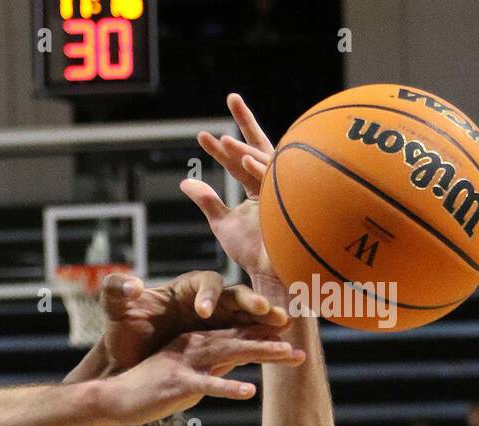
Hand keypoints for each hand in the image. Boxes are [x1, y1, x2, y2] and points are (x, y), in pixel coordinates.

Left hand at [97, 269, 288, 372]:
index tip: (203, 312)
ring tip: (283, 327)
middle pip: (236, 296)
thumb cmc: (122, 331)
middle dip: (251, 303)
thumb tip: (135, 285)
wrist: (127, 361)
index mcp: (185, 289)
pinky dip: (259, 344)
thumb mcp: (113, 309)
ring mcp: (218, 324)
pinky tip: (276, 352)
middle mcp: (208, 303)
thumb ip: (116, 290)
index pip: (205, 283)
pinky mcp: (220, 345)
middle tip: (265, 311)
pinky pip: (244, 342)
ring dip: (265, 322)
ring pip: (248, 319)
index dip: (208, 294)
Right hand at [100, 325, 304, 425]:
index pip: (236, 335)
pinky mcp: (177, 383)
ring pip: (228, 353)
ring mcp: (185, 363)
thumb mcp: (188, 374)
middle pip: (238, 340)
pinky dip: (228, 387)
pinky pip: (206, 384)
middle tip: (301, 351)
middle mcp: (193, 346)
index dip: (265, 336)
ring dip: (259, 352)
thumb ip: (213, 365)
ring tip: (287, 355)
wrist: (115, 399)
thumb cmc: (151, 389)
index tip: (294, 341)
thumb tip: (243, 361)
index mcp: (196, 342)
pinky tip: (250, 391)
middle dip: (271, 342)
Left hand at [180, 93, 281, 288]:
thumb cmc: (251, 252)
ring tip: (221, 140)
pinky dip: (259, 169)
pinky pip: (275, 180)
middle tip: (232, 98)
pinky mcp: (292, 199)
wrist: (272, 274)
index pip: (238, 161)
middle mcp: (272, 183)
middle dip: (245, 122)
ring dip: (242, 150)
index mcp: (257, 187)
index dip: (221, 148)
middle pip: (257, 146)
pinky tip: (243, 159)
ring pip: (264, 160)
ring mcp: (284, 189)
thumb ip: (207, 201)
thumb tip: (185, 181)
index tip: (202, 135)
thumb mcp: (222, 223)